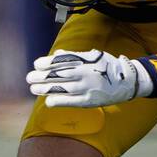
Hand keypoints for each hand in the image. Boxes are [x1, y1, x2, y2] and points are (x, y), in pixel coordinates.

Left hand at [26, 49, 151, 107]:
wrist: (127, 81)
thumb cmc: (107, 67)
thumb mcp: (93, 56)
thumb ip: (74, 56)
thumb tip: (56, 55)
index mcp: (85, 60)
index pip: (62, 60)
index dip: (47, 63)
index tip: (36, 64)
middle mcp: (85, 73)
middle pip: (59, 74)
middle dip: (42, 76)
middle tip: (29, 78)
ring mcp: (87, 87)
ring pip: (62, 88)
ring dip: (45, 89)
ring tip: (33, 89)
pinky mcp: (90, 100)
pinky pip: (71, 101)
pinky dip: (59, 101)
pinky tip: (48, 101)